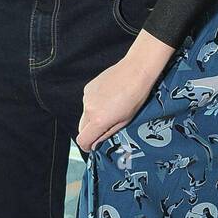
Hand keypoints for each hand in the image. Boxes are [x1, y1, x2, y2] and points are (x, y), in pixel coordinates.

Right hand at [77, 32, 175, 151]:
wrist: (136, 71)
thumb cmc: (136, 97)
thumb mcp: (124, 121)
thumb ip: (106, 133)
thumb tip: (95, 143)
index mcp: (98, 120)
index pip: (82, 140)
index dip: (87, 146)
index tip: (92, 146)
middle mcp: (88, 109)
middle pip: (81, 128)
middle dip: (90, 132)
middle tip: (104, 128)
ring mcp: (86, 97)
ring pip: (85, 115)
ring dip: (93, 117)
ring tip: (110, 109)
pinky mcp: (88, 87)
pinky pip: (87, 102)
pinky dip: (94, 105)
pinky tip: (108, 99)